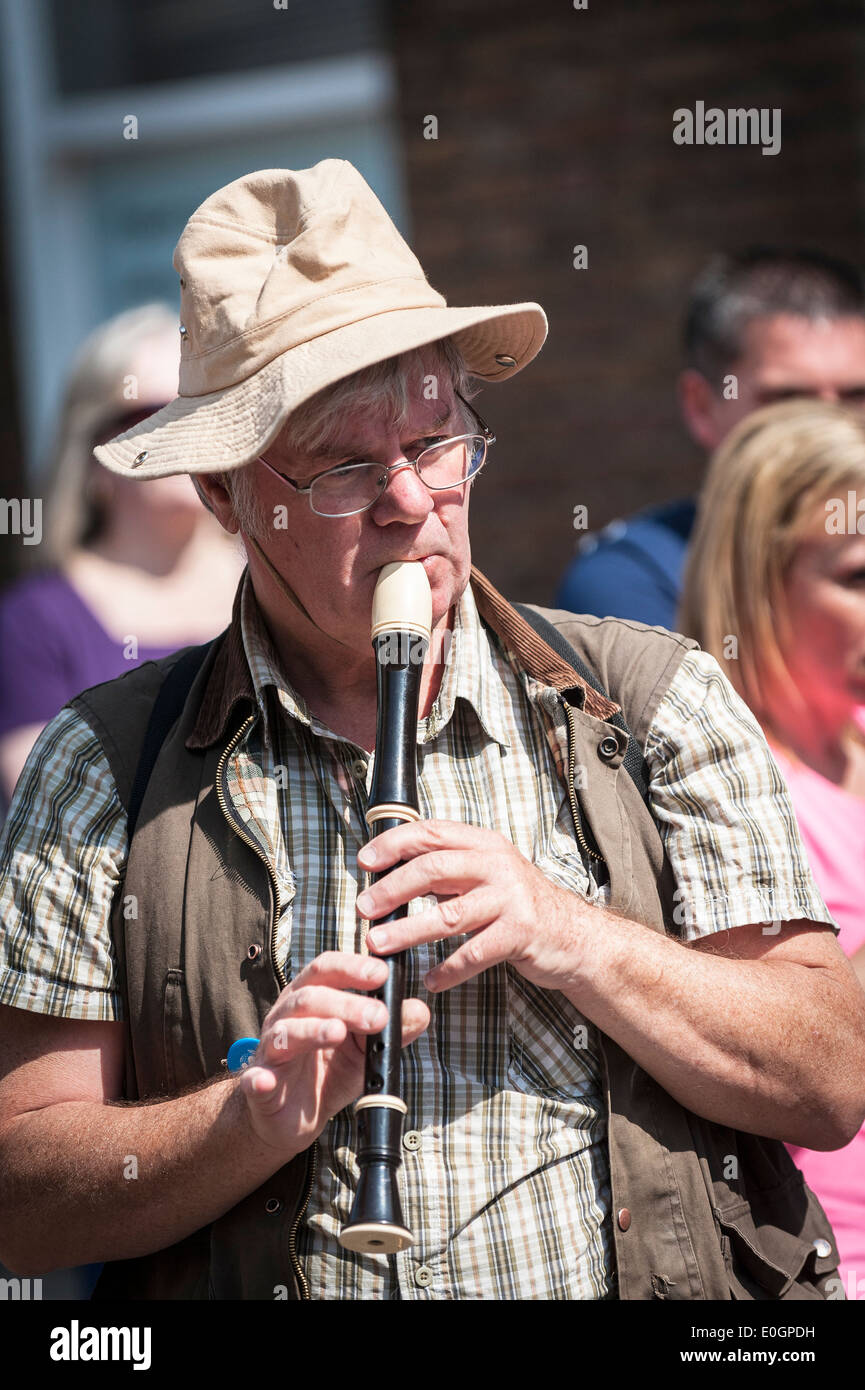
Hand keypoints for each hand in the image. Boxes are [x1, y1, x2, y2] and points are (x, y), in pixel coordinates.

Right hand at [238, 951, 429, 1156]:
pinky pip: (254, 1078)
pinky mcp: (259, 1084)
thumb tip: (420, 1011)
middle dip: (345, 1003)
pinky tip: (265, 1081)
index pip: (326, 970)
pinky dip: (258, 1078)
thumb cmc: (330, 1070)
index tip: (382, 974)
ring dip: (312, 1030)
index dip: (352, 967)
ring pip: (286, 1031)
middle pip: (310, 997)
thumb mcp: (367, 1050)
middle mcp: (287, 1016)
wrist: (295, 1115)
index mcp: (311, 998)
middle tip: (377, 1016)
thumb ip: (393, 1030)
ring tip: (338, 1033)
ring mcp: (270, 1049)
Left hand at [356, 820, 589, 993]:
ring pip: (448, 914)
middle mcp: (497, 865)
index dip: (393, 845)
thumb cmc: (518, 904)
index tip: (365, 862)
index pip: (431, 833)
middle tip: (364, 909)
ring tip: (379, 944)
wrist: (573, 934)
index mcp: (483, 844)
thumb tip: (389, 877)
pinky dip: (448, 969)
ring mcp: (510, 899)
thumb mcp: (486, 874)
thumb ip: (447, 871)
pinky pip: (474, 954)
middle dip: (392, 889)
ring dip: (407, 931)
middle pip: (433, 869)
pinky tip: (430, 980)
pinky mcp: (520, 934)